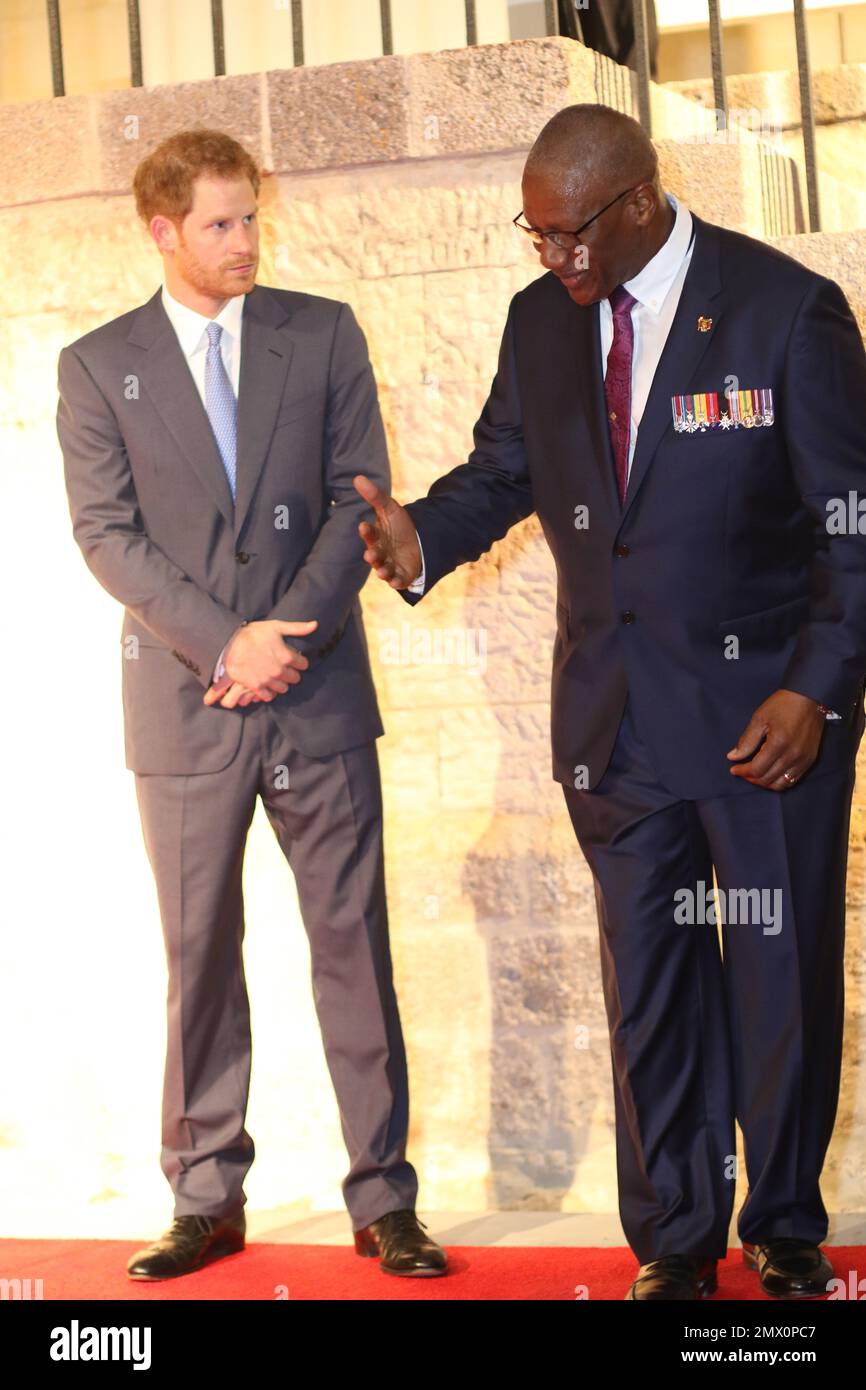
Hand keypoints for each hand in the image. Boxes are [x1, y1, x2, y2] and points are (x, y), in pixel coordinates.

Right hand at [202, 618, 317, 707]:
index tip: (294, 658)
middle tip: (284, 667)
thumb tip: (315, 624)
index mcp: (287, 656)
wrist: (229, 643)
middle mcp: (280, 670)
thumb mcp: (276, 626)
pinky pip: (268, 696)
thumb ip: (297, 628)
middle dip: (292, 673)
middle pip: (295, 678)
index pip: (303, 664)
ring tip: (275, 675)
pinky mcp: (256, 687)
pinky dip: (268, 692)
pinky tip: (266, 684)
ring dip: (281, 683)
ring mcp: (268, 680)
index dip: (299, 661)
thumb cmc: (253, 633)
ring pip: (283, 688)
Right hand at [354, 474, 421, 588]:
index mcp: (376, 537)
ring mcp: (390, 565)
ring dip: (382, 571)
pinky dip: (396, 582)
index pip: (370, 534)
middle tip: (370, 554)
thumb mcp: (389, 508)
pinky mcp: (401, 575)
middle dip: (372, 555)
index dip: (367, 531)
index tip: (364, 525)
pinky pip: (397, 580)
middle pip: (375, 554)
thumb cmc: (399, 525)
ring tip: (382, 571)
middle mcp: (380, 553)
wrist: (419, 540)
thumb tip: (358, 477)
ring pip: (384, 570)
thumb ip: (375, 495)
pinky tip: (396, 582)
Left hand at [726, 689, 825, 789]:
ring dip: (765, 782)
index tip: (734, 769)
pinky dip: (779, 781)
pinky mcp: (811, 759)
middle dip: (751, 778)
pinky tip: (770, 773)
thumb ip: (746, 741)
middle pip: (768, 779)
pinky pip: (793, 779)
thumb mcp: (759, 719)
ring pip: (781, 784)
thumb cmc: (784, 704)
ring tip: (755, 774)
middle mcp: (793, 755)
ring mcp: (804, 759)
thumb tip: (733, 757)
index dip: (743, 772)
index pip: (757, 769)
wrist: (809, 696)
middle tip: (742, 771)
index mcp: (779, 743)